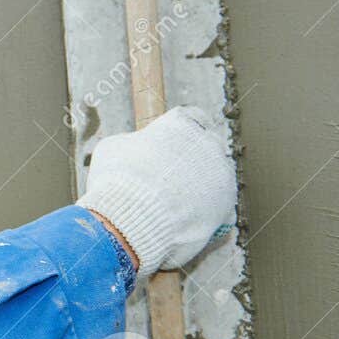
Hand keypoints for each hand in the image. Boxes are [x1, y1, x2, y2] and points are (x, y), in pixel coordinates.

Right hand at [76, 106, 236, 276]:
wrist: (130, 219)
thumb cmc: (116, 181)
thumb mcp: (112, 149)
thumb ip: (131, 143)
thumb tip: (133, 148)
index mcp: (181, 123)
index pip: (192, 117)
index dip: (179, 134)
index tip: (170, 146)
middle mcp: (207, 142)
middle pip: (206, 147)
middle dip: (191, 162)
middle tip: (168, 180)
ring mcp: (221, 172)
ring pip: (214, 176)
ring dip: (199, 187)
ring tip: (173, 206)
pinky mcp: (226, 202)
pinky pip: (219, 205)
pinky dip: (205, 212)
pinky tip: (184, 221)